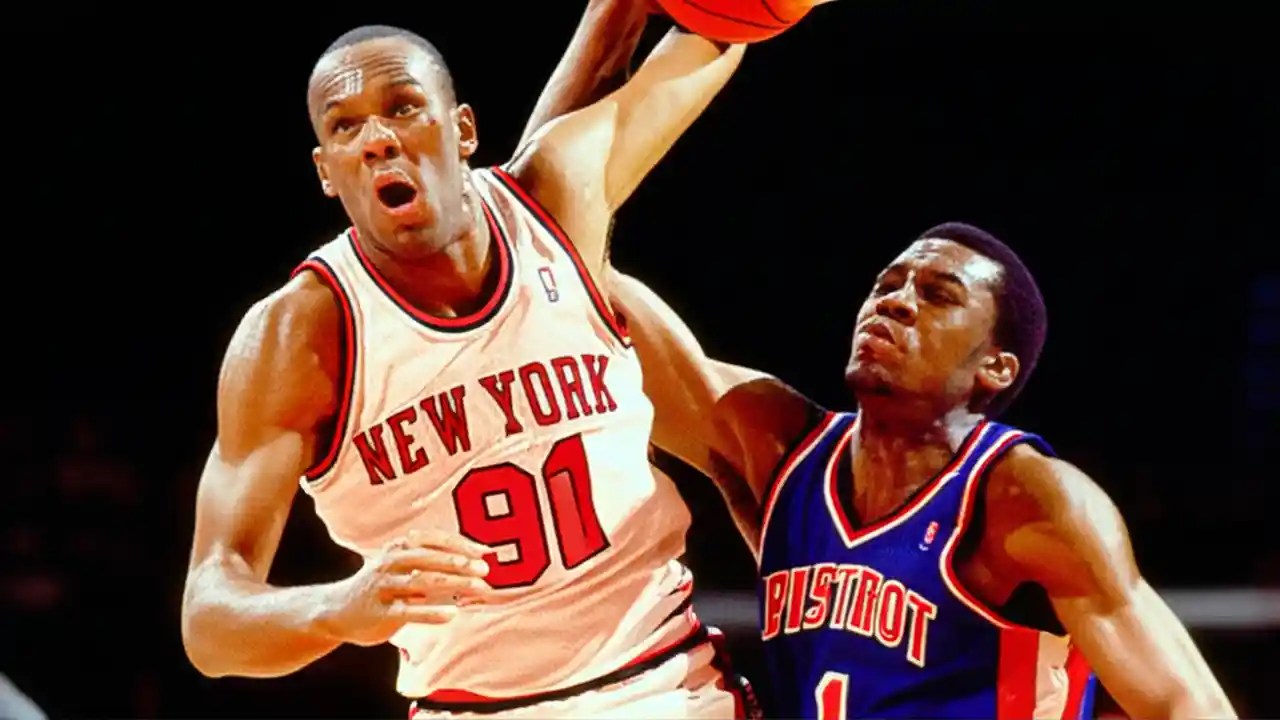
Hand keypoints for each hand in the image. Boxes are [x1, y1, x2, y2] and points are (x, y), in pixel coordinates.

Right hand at [317, 529, 491, 646]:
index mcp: (399, 547)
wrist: (338, 611)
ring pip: (422, 582)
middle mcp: (390, 563)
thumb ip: (434, 562)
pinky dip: (431, 612)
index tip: (486, 551)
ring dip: (454, 584)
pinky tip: (452, 615)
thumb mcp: (403, 566)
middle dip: (460, 563)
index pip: (433, 539)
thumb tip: (478, 559)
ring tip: (479, 589)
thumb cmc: (384, 586)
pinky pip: (408, 611)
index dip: (461, 543)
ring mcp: (384, 587)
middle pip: (430, 558)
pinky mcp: (380, 612)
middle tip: (486, 570)